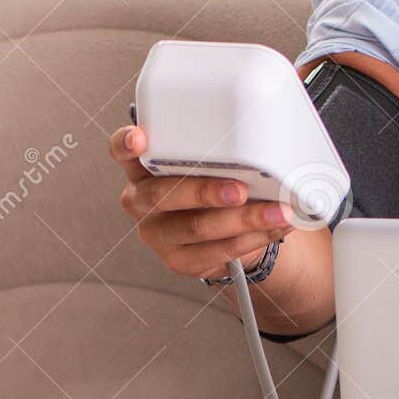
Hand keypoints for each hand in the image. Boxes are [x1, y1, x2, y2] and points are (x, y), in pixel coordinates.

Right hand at [110, 124, 290, 279]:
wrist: (226, 231)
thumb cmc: (214, 185)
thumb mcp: (209, 163)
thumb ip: (218, 152)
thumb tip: (261, 138)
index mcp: (143, 168)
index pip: (122, 152)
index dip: (126, 144)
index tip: (139, 137)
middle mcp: (143, 201)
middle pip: (164, 194)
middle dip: (206, 192)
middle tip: (240, 190)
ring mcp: (157, 233)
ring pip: (197, 227)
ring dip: (243, 219)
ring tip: (276, 211)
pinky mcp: (178, 261)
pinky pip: (217, 251)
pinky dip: (253, 238)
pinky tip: (274, 227)